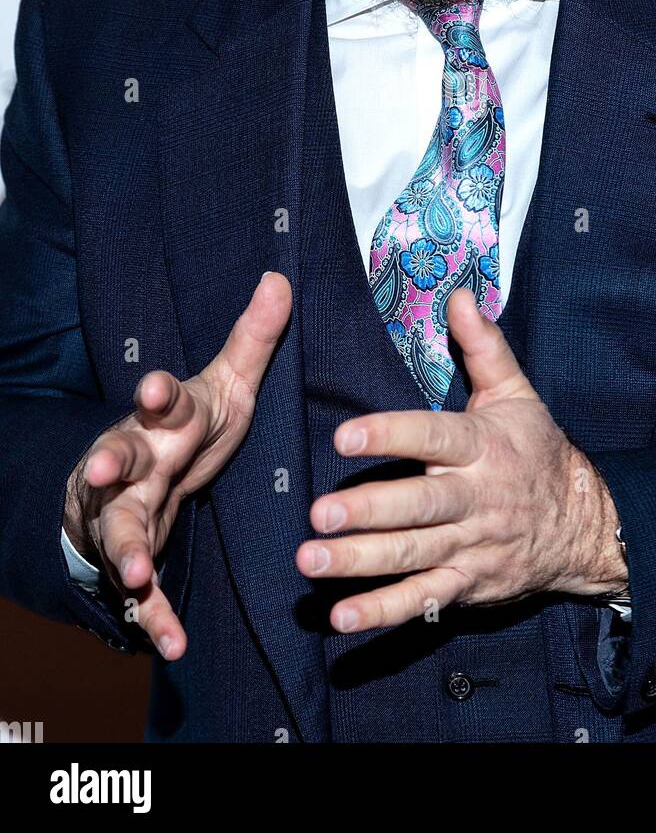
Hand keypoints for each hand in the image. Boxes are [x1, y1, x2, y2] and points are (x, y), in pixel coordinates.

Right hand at [63, 271, 292, 658]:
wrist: (143, 478)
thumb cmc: (192, 426)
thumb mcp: (226, 384)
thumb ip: (252, 338)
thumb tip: (281, 277)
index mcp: (165, 418)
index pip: (159, 400)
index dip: (156, 392)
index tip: (154, 386)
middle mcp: (138, 461)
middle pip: (118, 459)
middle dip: (111, 466)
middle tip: (108, 473)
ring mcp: (128, 510)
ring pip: (119, 528)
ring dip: (125, 549)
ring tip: (136, 574)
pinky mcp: (133, 555)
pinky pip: (141, 590)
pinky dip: (153, 616)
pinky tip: (170, 644)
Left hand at [296, 287, 626, 633]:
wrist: (584, 525)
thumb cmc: (538, 450)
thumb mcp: (517, 393)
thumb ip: (483, 346)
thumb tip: (457, 293)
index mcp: (483, 446)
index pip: (434, 438)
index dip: (391, 436)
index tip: (345, 437)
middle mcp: (476, 498)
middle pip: (419, 506)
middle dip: (368, 512)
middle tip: (317, 514)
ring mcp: (471, 546)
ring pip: (413, 556)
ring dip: (360, 563)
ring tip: (311, 563)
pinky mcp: (468, 584)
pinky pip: (423, 602)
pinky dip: (383, 613)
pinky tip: (342, 618)